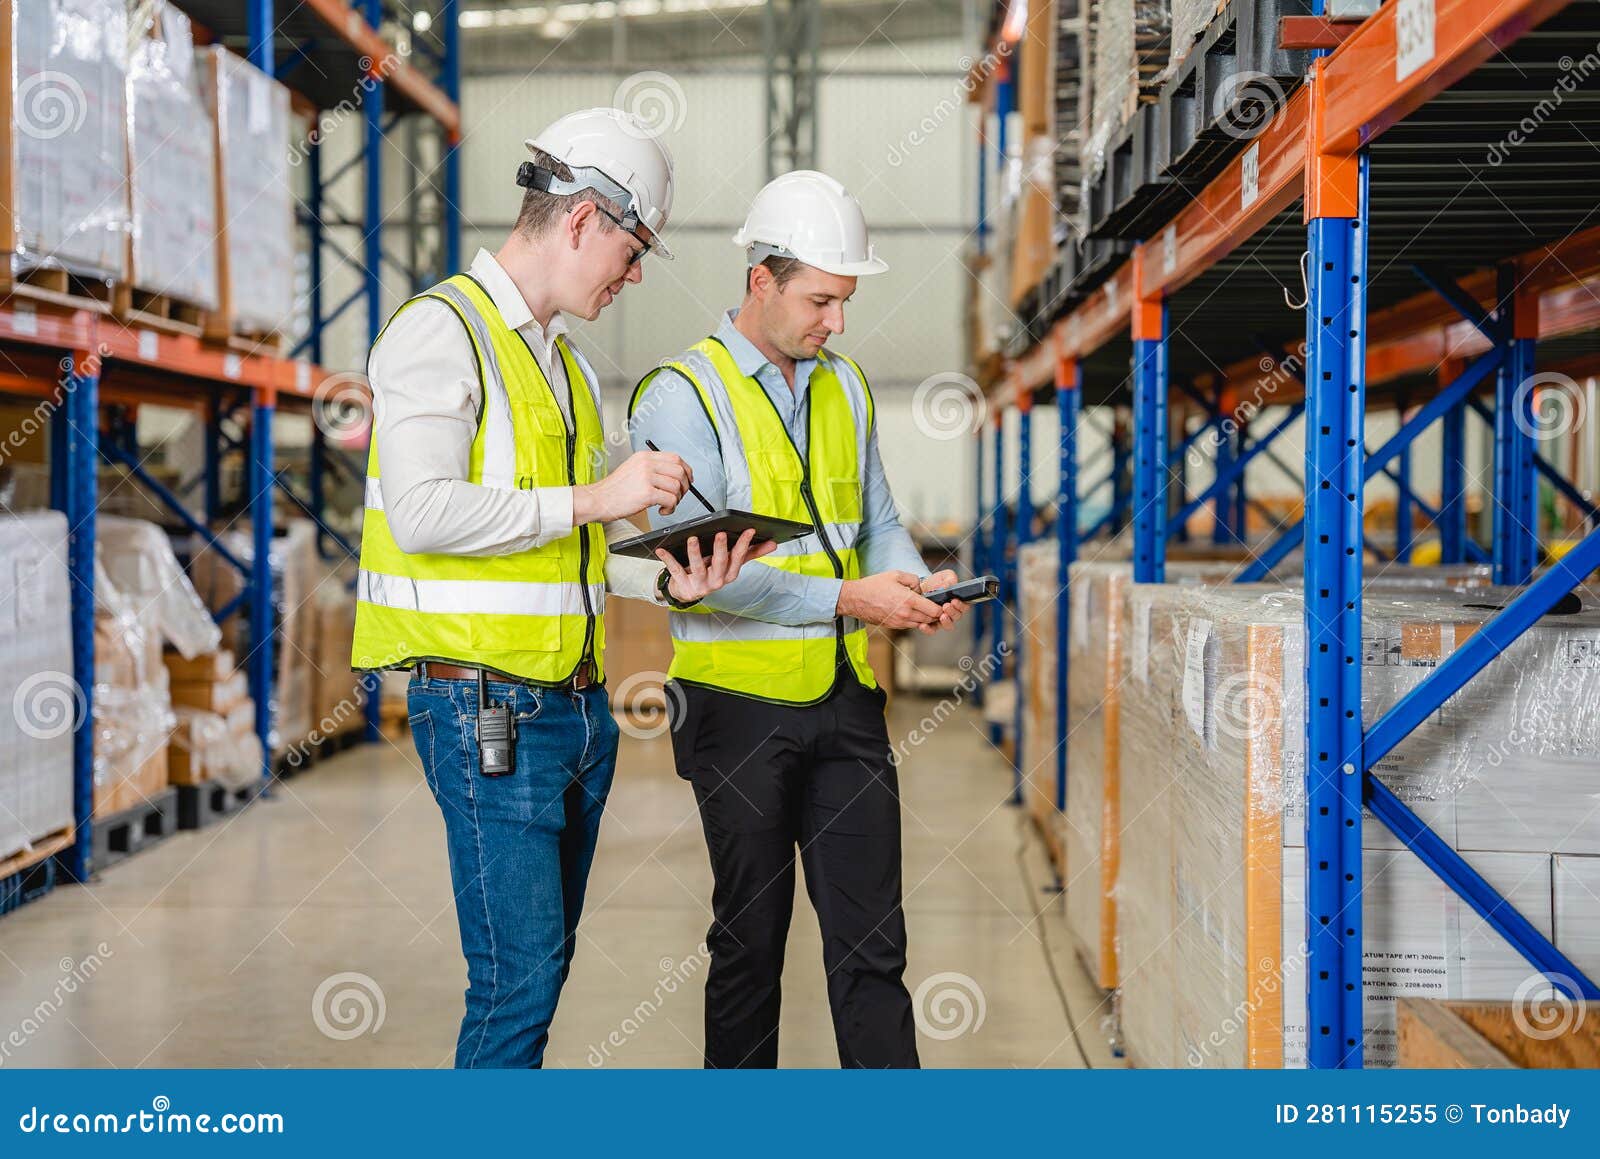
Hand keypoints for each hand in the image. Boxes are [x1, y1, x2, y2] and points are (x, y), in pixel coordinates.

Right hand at [573, 450, 690, 523]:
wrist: (597, 500)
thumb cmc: (614, 490)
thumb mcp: (633, 470)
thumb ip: (652, 469)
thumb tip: (676, 476)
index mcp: (644, 457)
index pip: (676, 458)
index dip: (686, 471)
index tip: (687, 481)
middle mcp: (646, 464)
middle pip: (680, 471)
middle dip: (684, 487)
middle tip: (677, 497)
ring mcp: (646, 477)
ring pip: (676, 486)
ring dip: (676, 499)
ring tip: (665, 505)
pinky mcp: (646, 493)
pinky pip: (670, 499)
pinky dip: (671, 508)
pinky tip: (662, 510)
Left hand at [657, 529, 776, 603]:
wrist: (687, 591)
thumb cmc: (711, 573)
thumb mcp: (731, 565)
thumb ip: (751, 553)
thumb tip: (773, 544)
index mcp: (729, 574)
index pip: (739, 558)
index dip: (744, 545)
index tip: (749, 530)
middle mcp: (717, 581)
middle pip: (720, 563)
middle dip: (721, 548)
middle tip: (721, 534)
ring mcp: (701, 585)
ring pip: (699, 567)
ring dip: (695, 553)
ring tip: (692, 538)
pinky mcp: (684, 586)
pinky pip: (676, 571)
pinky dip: (668, 560)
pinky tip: (662, 549)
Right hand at [836, 570, 942, 631]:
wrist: (855, 599)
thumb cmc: (873, 586)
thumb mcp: (896, 575)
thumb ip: (913, 580)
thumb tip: (921, 588)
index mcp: (909, 600)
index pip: (934, 610)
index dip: (941, 608)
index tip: (941, 603)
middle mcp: (906, 614)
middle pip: (930, 620)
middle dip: (935, 614)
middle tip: (936, 606)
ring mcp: (899, 622)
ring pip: (921, 624)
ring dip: (925, 618)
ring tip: (924, 608)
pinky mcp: (894, 626)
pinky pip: (910, 626)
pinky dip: (915, 620)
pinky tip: (912, 612)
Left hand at [919, 569, 968, 632]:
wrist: (921, 588)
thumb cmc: (936, 582)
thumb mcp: (945, 576)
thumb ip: (949, 579)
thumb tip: (947, 586)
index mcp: (959, 601)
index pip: (965, 606)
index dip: (961, 605)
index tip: (954, 601)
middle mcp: (953, 612)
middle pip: (957, 616)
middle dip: (952, 612)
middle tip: (946, 606)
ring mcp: (943, 619)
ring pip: (948, 625)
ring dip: (945, 622)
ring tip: (941, 616)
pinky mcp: (932, 624)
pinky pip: (932, 630)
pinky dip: (928, 629)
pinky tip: (923, 625)